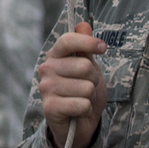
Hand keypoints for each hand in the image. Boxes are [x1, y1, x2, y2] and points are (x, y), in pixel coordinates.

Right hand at [37, 26, 107, 147]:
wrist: (79, 122)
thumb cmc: (84, 91)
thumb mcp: (89, 67)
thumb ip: (85, 47)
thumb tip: (83, 25)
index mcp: (55, 55)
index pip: (68, 40)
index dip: (88, 42)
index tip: (103, 48)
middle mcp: (46, 69)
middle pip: (84, 66)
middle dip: (94, 79)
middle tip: (87, 86)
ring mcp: (46, 88)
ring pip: (86, 87)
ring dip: (90, 96)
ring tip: (81, 99)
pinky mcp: (49, 107)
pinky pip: (81, 104)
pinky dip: (86, 109)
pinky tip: (78, 111)